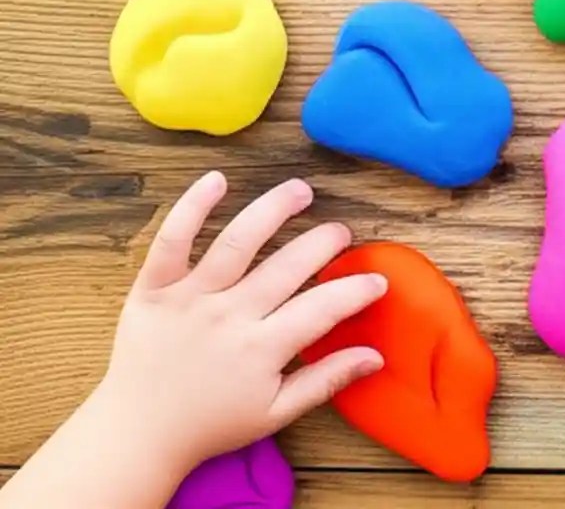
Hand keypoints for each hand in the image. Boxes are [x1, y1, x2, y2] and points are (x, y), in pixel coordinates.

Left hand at [0, 172, 387, 508]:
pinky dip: (191, 208)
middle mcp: (229, 316)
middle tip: (342, 231)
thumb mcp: (276, 414)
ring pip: (237, 243)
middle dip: (322, 244)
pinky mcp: (153, 289)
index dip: (355, 290)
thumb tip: (375, 357)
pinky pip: (172, 241)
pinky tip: (217, 180)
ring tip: (300, 190)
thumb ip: (326, 381)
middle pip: (286, 267)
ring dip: (273, 211)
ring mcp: (189, 299)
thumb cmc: (212, 424)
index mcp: (261, 349)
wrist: (138, 433)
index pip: (322, 309)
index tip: (377, 280)